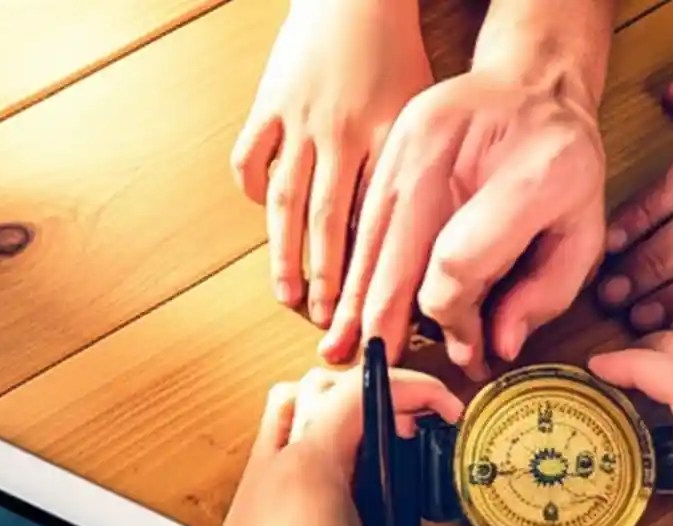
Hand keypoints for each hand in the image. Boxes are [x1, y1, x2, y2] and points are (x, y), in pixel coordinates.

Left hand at [201, 367, 543, 525]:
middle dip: (372, 394)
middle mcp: (272, 470)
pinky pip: (272, 450)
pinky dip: (310, 443)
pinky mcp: (245, 514)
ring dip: (332, 412)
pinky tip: (347, 491)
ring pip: (284, 411)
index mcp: (307, 476)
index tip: (446, 411)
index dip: (409, 388)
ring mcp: (251, 490)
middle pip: (315, 388)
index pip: (356, 393)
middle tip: (415, 429)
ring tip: (380, 451)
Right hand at [231, 0, 432, 325]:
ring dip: (287, 254)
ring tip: (289, 298)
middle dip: (329, 281)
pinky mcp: (269, 103)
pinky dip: (253, 190)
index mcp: (389, 136)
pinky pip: (251, 158)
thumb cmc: (394, 53)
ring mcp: (300, 120)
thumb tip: (410, 237)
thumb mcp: (421, 111)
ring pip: (287, 200)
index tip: (377, 315)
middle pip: (331, 222)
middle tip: (329, 325)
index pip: (379, 220)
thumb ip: (415, 169)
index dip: (376, 273)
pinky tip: (262, 219)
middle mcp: (343, 133)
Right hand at [318, 69, 606, 378]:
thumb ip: (545, 292)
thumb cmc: (563, 165)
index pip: (461, 261)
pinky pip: (365, 216)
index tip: (468, 348)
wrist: (531, 85)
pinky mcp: (388, 145)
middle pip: (402, 249)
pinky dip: (357, 264)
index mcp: (531, 169)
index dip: (456, 316)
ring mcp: (413, 139)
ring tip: (344, 345)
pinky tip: (349, 302)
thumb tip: (496, 345)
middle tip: (376, 366)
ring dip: (359, 296)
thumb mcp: (582, 231)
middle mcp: (460, 148)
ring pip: (372, 235)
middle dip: (385, 317)